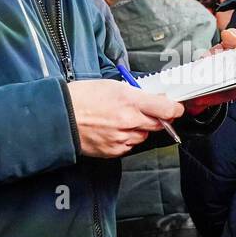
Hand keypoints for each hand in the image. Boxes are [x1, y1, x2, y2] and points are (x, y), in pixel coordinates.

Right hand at [67, 79, 183, 157]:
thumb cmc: (82, 97)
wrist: (60, 116)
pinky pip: (130, 146)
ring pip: (144, 136)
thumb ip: (136, 94)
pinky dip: (126, 139)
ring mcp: (122, 138)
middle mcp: (129, 121)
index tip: (176, 108)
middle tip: (146, 112)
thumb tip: (153, 98)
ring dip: (139, 129)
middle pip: (159, 124)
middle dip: (157, 118)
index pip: (166, 109)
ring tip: (120, 120)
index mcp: (130, 100)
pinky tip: (113, 130)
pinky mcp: (114, 151)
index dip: (175, 109)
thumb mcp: (112, 86)